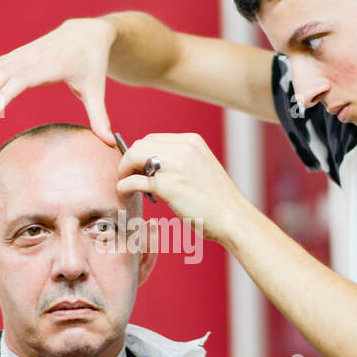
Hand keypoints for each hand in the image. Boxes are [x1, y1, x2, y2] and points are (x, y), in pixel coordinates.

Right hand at [0, 17, 118, 144]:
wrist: (88, 32)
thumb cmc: (93, 63)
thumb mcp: (97, 89)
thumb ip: (100, 116)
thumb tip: (110, 143)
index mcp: (54, 65)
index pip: (26, 79)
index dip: (9, 92)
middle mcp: (37, 56)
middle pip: (7, 73)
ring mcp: (27, 52)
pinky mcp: (21, 53)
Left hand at [115, 133, 253, 247]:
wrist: (233, 218)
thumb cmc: (217, 200)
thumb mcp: (201, 167)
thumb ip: (180, 160)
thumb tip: (150, 165)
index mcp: (192, 141)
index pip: (152, 138)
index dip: (140, 153)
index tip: (137, 168)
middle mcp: (184, 148)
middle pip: (140, 145)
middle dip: (129, 160)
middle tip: (128, 176)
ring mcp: (176, 166)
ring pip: (134, 157)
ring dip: (124, 170)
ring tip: (125, 183)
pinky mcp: (169, 186)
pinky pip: (135, 181)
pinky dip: (124, 186)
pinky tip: (124, 192)